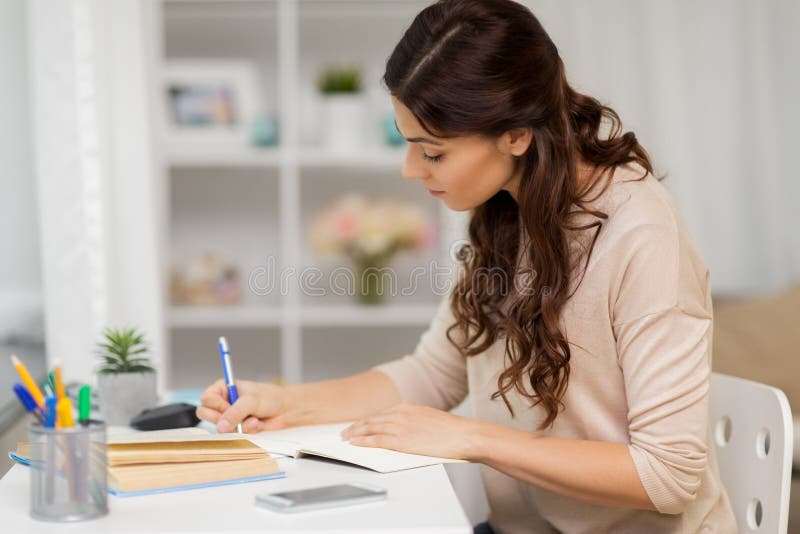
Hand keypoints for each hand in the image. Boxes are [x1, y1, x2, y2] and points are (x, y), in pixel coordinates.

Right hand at [196, 379, 290, 433]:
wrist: (286, 410)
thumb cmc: (270, 398)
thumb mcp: (252, 401)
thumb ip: (235, 412)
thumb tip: (221, 426)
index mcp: (224, 388)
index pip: (206, 398)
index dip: (216, 405)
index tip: (228, 406)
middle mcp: (223, 402)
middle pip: (205, 413)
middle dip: (222, 418)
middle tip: (237, 416)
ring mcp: (229, 416)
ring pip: (220, 427)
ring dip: (239, 425)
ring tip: (254, 418)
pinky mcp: (237, 427)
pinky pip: (233, 434)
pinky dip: (247, 430)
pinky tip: (257, 423)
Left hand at [340, 402, 480, 459]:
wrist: (464, 435)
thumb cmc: (452, 431)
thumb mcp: (430, 418)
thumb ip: (414, 420)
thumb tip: (405, 428)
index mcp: (409, 407)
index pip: (381, 413)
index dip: (367, 420)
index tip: (358, 424)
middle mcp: (402, 414)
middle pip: (372, 419)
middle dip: (356, 426)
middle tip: (345, 431)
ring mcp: (402, 427)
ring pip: (371, 428)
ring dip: (355, 433)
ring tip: (345, 438)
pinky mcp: (403, 441)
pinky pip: (377, 441)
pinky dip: (364, 441)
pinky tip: (355, 443)